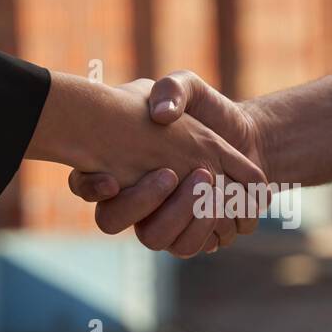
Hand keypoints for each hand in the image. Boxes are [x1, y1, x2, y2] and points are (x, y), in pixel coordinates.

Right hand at [69, 71, 270, 255]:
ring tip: (211, 185)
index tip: (112, 179)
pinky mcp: (197, 234)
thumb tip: (162, 114)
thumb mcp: (186, 86)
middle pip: (123, 224)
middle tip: (194, 173)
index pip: (87, 187)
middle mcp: (139, 203)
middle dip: (157, 203)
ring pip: (163, 241)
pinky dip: (213, 225)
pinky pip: (195, 245)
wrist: (243, 134)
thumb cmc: (205, 110)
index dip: (91, 187)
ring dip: (189, 217)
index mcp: (124, 168)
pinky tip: (227, 198)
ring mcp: (167, 222)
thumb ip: (173, 89)